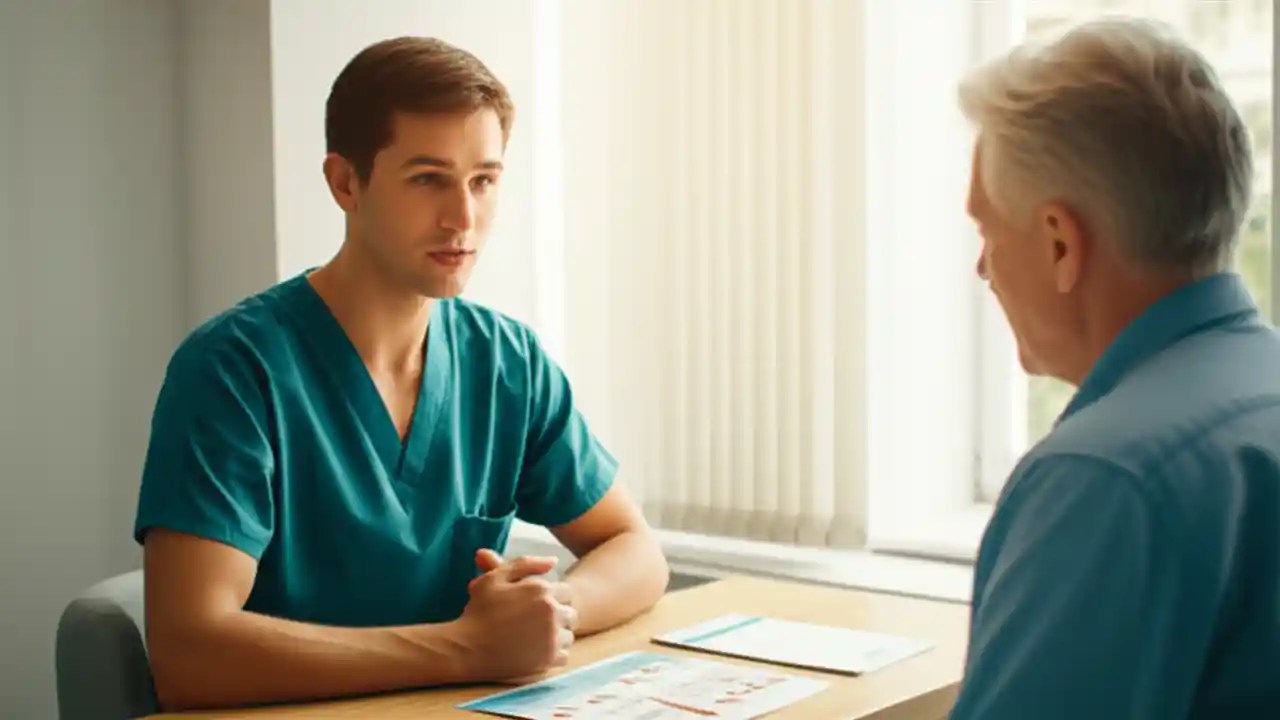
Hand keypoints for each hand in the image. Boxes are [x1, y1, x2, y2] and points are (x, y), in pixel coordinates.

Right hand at [453, 550, 578, 682]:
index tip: (534, 607)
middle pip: (571, 614)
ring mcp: (552, 637)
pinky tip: (534, 651)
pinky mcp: (548, 660)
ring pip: (569, 635)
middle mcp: (552, 613)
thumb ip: (526, 563)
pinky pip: (564, 655)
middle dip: (558, 616)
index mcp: (542, 591)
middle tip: (534, 623)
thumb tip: (554, 560)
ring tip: (533, 638)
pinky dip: (553, 654)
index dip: (552, 599)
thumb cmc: (479, 611)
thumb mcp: (496, 578)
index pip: (566, 592)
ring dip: (557, 636)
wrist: (466, 648)